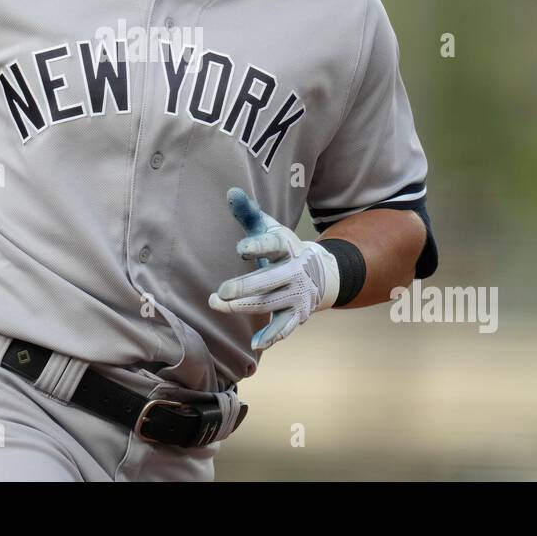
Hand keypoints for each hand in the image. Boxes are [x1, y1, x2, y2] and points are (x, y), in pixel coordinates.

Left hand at [207, 187, 339, 350]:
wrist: (318, 272)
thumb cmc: (281, 249)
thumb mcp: (268, 228)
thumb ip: (249, 213)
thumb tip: (230, 192)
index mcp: (286, 246)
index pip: (272, 245)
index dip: (257, 247)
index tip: (240, 251)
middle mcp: (294, 271)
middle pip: (269, 281)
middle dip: (244, 288)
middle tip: (219, 294)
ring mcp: (297, 294)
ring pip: (270, 304)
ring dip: (244, 307)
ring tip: (218, 305)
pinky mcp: (297, 314)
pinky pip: (284, 328)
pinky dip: (271, 336)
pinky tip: (254, 343)